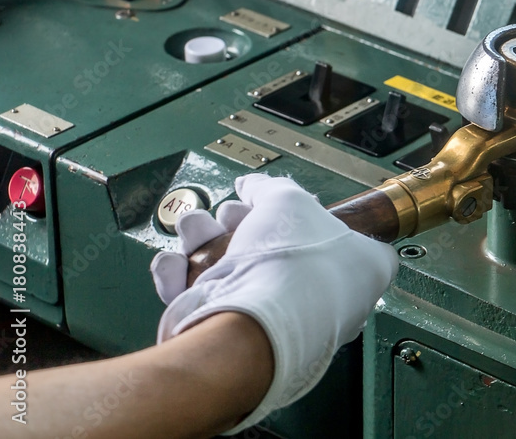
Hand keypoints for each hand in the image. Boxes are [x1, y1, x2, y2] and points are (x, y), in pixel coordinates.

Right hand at [150, 174, 397, 433]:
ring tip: (195, 229)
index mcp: (340, 274)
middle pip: (259, 246)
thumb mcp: (291, 200)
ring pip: (218, 265)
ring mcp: (256, 316)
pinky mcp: (215, 329)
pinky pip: (189, 293)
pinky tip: (176, 263)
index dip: (286, 212)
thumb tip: (252, 185)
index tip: (266, 200)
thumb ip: (272, 188)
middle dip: (235, 220)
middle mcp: (301, 299)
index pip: (314, 236)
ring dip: (200, 238)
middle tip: (230, 216)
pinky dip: (175, 274)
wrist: (250, 324)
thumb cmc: (288, 263)